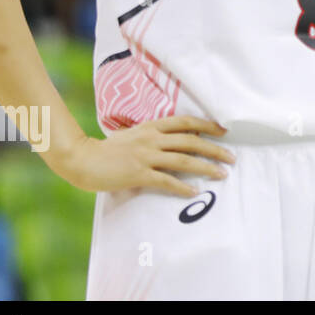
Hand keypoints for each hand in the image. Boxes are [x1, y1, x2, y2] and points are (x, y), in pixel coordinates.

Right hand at [43, 115, 233, 196]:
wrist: (82, 159)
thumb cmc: (107, 149)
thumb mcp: (132, 135)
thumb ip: (152, 136)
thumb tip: (171, 141)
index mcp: (151, 127)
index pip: (186, 122)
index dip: (207, 125)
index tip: (224, 131)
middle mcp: (152, 139)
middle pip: (191, 141)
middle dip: (215, 149)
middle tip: (232, 157)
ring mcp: (145, 156)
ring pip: (184, 160)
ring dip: (206, 167)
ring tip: (222, 174)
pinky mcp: (138, 173)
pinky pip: (166, 180)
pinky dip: (182, 187)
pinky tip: (194, 192)